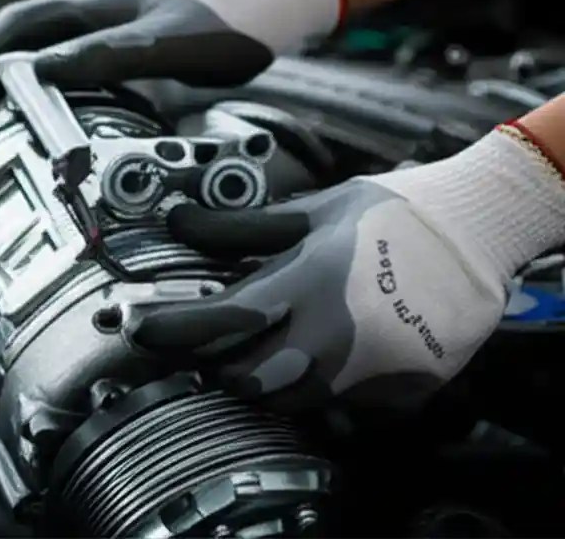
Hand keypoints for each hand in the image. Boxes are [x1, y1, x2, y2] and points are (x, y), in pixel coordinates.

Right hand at [0, 0, 343, 120]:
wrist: (273, 2)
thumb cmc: (228, 22)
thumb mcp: (167, 45)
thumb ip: (105, 57)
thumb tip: (39, 72)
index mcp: (96, 7)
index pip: (18, 31)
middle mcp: (95, 10)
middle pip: (20, 36)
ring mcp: (110, 23)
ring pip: (42, 47)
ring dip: (10, 79)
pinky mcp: (128, 41)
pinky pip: (72, 60)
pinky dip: (47, 85)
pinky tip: (50, 111)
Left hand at [129, 130, 564, 412]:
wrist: (479, 228)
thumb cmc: (393, 212)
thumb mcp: (312, 211)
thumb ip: (241, 228)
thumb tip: (179, 221)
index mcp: (309, 282)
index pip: (222, 321)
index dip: (173, 331)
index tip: (142, 331)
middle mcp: (338, 333)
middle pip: (248, 378)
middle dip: (217, 367)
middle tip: (206, 348)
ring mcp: (373, 369)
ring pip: (291, 401)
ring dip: (263, 383)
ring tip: (259, 352)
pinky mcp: (402, 392)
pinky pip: (342, 410)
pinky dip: (319, 393)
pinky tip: (319, 362)